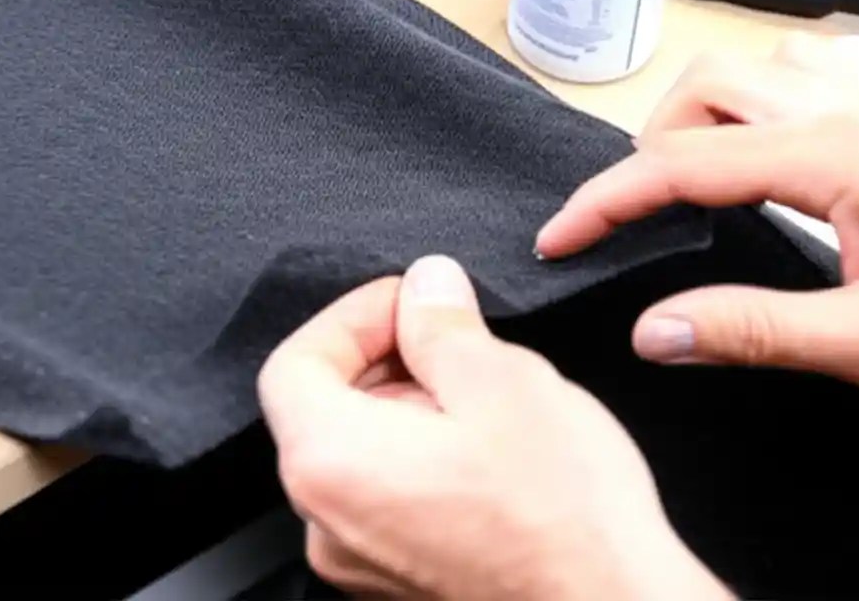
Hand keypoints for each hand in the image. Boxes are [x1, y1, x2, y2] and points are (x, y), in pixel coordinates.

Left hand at [258, 255, 730, 599]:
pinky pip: (386, 499)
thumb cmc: (563, 520)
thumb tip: (425, 287)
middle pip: (323, 408)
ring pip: (361, 454)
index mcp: (330, 462)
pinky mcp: (396, 581)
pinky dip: (421, 460)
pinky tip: (487, 454)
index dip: (353, 316)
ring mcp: (358, 560)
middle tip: (455, 339)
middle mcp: (325, 522)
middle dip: (386, 359)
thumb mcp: (504, 381)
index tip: (409, 302)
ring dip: (409, 409)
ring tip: (484, 399)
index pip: (295, 363)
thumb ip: (443, 324)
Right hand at [536, 33, 858, 401]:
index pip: (683, 160)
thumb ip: (754, 330)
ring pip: (752, 69)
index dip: (606, 198)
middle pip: (707, 84)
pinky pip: (800, 77)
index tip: (560, 235)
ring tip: (689, 189)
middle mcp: (858, 108)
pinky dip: (750, 110)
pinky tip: (757, 166)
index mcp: (842, 156)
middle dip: (651, 144)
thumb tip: (655, 329)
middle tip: (637, 215)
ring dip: (701, 119)